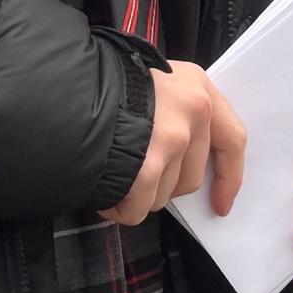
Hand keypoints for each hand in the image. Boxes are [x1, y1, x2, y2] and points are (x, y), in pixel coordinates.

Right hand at [99, 60, 245, 226]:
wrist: (60, 88)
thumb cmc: (103, 85)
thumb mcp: (153, 82)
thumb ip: (179, 112)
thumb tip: (189, 159)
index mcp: (197, 85)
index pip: (232, 139)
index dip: (228, 177)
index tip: (221, 203)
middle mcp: (193, 110)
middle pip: (192, 177)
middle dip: (164, 185)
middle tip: (134, 171)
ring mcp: (172, 139)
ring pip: (164, 195)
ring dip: (138, 194)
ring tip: (113, 169)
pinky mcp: (147, 167)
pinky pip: (139, 209)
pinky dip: (120, 209)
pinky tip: (104, 189)